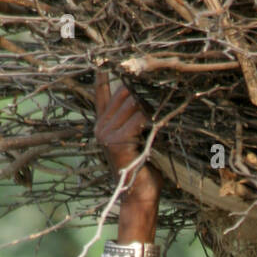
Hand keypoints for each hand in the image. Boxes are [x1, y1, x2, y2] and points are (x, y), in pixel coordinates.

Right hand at [93, 68, 162, 207]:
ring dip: (150, 112)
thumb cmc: (144, 169)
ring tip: (154, 129)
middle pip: (124, 92)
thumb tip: (145, 96)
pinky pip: (138, 120)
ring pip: (133, 103)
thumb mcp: (139, 139)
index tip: (102, 60)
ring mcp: (106, 134)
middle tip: (156, 111)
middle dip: (143, 97)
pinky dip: (150, 124)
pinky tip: (152, 135)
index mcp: (103, 125)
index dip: (102, 76)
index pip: (101, 93)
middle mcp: (100, 127)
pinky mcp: (115, 142)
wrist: (139, 196)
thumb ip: (136, 119)